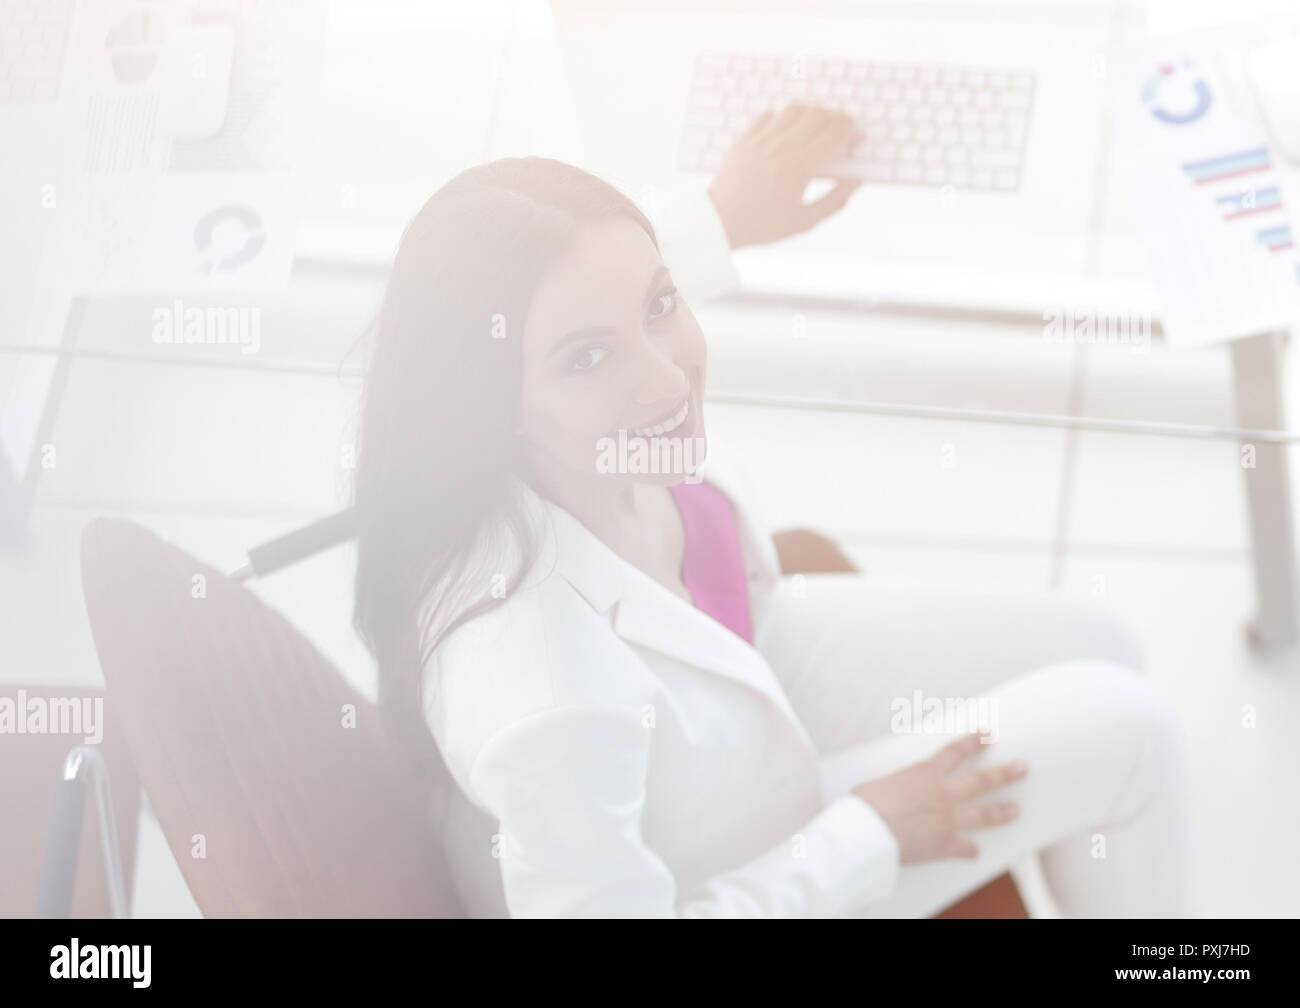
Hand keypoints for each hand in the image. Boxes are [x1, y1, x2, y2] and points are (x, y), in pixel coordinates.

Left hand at [707, 103, 863, 249]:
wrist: (720, 222)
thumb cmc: (762, 225)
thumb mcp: (804, 222)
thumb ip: (835, 201)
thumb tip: (856, 182)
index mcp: (801, 165)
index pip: (835, 133)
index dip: (851, 131)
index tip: (856, 138)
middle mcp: (783, 145)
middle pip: (818, 114)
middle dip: (836, 118)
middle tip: (841, 129)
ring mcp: (762, 139)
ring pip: (795, 109)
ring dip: (811, 112)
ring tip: (817, 125)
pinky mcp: (745, 138)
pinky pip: (768, 114)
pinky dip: (784, 116)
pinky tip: (787, 129)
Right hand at [851, 731, 1027, 864]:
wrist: (867, 833)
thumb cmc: (864, 804)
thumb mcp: (882, 783)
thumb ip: (898, 785)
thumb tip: (894, 791)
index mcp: (925, 773)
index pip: (956, 751)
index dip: (974, 741)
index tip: (989, 734)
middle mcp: (942, 794)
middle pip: (981, 781)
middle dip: (1004, 774)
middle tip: (1024, 768)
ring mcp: (946, 821)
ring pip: (982, 815)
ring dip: (1000, 813)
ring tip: (1016, 811)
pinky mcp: (943, 846)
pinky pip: (964, 848)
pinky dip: (970, 850)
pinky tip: (976, 852)